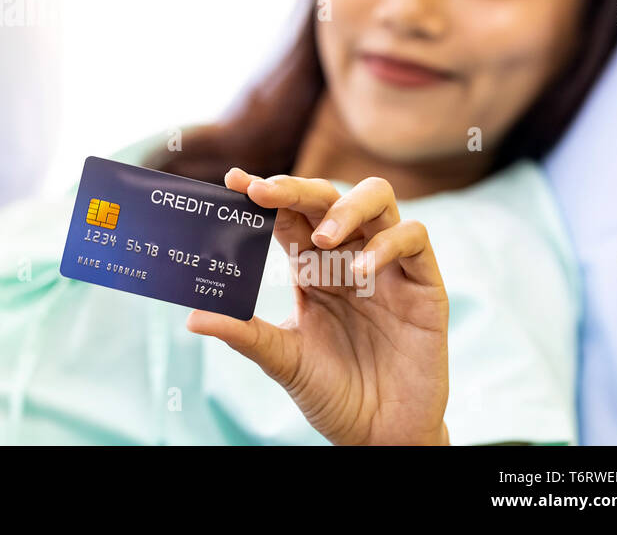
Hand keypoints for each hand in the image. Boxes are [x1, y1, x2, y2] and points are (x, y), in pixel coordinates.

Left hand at [188, 171, 449, 444]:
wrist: (378, 436)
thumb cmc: (331, 392)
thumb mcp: (283, 359)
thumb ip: (244, 334)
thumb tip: (192, 317)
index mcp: (312, 267)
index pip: (287, 215)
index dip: (266, 194)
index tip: (233, 181)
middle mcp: (348, 257)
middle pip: (327, 197)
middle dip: (295, 188)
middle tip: (264, 192)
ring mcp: (388, 266)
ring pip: (377, 200)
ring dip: (346, 206)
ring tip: (321, 237)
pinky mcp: (424, 285)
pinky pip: (414, 239)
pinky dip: (388, 243)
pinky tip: (363, 269)